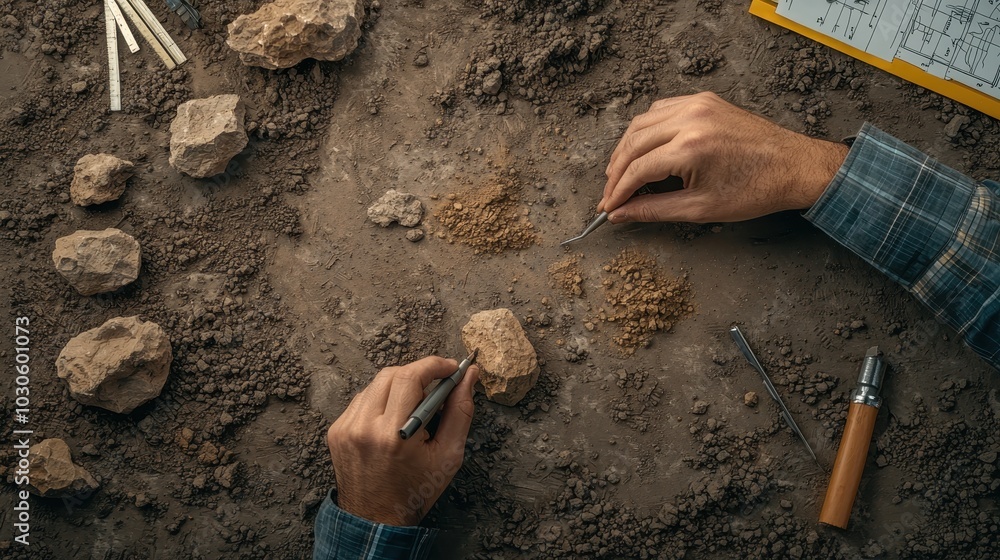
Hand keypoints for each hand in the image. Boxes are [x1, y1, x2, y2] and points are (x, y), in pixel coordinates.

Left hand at [326, 356, 478, 525]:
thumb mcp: (449, 455)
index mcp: (395, 434)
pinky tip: (393, 416)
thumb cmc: (416, 491)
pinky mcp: (337, 431)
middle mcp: (365, 427)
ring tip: (415, 404)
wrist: (377, 520)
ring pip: (375, 384)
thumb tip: (469, 377)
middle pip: (391, 374)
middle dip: (418, 372)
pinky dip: (380, 400)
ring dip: (399, 385)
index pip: (411, 377)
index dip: (434, 365)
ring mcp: (346, 428)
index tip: (450, 367)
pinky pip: (361, 400)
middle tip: (436, 383)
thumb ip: (461, 411)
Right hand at [598, 92, 849, 222]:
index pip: (637, 169)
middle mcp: (690, 119)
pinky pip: (661, 109)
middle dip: (616, 172)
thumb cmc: (755, 190)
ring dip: (627, 149)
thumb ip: (654, 210)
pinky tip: (644, 148)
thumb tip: (622, 214)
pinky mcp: (704, 101)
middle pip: (633, 143)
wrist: (794, 167)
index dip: (617, 191)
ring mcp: (697, 105)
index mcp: (690, 148)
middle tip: (610, 194)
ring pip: (642, 123)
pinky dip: (646, 129)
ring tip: (621, 174)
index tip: (608, 208)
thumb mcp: (700, 208)